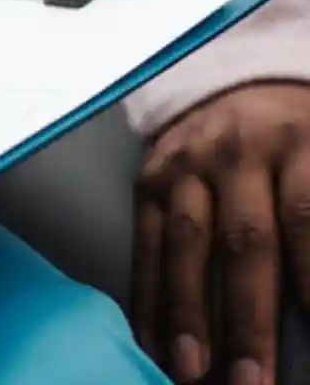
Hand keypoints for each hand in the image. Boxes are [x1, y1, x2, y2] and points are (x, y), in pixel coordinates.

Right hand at [134, 84, 309, 384]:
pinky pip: (145, 245)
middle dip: (249, 319)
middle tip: (252, 381)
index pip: (306, 222)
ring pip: (186, 246)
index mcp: (299, 144)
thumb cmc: (302, 140)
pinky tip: (153, 342)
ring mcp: (185, 166)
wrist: (237, 83)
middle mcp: (238, 153)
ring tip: (192, 371)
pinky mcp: (148, 181)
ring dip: (188, 314)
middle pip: (245, 243)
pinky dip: (149, 297)